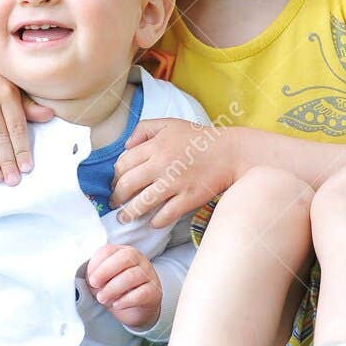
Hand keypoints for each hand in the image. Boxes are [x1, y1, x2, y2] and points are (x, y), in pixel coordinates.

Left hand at [85, 243, 161, 330]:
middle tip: (94, 284)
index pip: (109, 250)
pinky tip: (117, 304)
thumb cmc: (116, 291)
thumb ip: (94, 275)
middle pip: (125, 257)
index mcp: (123, 252)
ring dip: (113, 288)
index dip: (96, 262)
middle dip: (106, 271)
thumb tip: (87, 277)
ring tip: (102, 298)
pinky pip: (143, 293)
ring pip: (133, 275)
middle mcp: (138, 260)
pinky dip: (127, 300)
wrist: (135, 310)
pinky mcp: (154, 292)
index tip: (89, 276)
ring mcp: (149, 275)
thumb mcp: (103, 281)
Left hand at [110, 118, 236, 227]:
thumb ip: (143, 129)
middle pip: (127, 185)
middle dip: (116, 197)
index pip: (123, 164)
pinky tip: (152, 222)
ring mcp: (175, 183)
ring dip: (129, 213)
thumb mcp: (169, 124)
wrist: (230, 152)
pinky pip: (165, 215)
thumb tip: (125, 146)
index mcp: (155, 146)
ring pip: (142, 203)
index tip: (115, 183)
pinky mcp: (188, 198)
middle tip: (115, 203)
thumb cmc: (198, 138)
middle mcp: (161, 165)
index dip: (115, 176)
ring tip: (125, 217)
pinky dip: (156, 221)